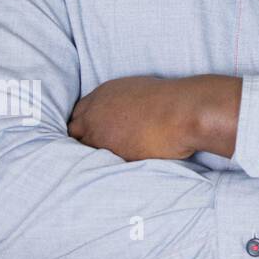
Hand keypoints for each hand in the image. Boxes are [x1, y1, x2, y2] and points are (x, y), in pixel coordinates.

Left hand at [68, 75, 199, 160]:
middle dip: (83, 139)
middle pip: (75, 131)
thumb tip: (125, 117)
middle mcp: (95, 113)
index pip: (79, 112)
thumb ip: (124, 103)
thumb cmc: (173, 101)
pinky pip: (97, 163)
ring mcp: (100, 134)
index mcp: (103, 94)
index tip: (95, 131)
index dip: (87, 123)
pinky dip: (102, 165)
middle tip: (97, 148)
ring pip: (83, 149)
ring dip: (91, 154)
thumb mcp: (142, 91)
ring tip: (102, 162)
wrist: (183, 112)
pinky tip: (112, 167)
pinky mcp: (110, 153)